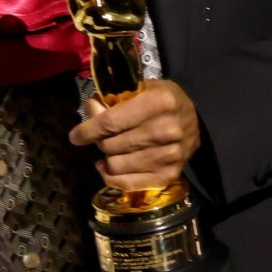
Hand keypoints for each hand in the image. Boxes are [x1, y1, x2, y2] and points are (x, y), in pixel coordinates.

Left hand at [68, 79, 199, 190]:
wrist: (195, 121)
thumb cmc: (162, 100)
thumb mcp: (140, 87)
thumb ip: (113, 97)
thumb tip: (90, 110)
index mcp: (159, 102)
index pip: (111, 122)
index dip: (88, 130)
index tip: (75, 135)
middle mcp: (167, 130)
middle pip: (111, 145)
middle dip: (97, 141)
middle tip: (98, 136)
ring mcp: (170, 155)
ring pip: (116, 165)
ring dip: (105, 158)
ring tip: (107, 149)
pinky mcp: (169, 174)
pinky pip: (128, 183)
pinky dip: (111, 177)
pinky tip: (108, 167)